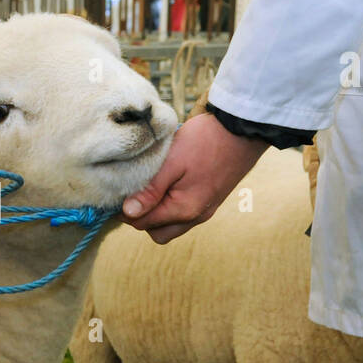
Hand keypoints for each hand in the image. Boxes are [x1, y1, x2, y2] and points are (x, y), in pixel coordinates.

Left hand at [121, 113, 268, 244]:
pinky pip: (184, 215)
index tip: (119, 191)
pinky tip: (168, 186)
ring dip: (157, 213)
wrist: (243, 129)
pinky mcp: (211, 201)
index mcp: (184, 210)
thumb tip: (128, 213)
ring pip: (171, 226)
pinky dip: (171, 207)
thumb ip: (150, 190)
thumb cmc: (206, 141)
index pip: (142, 223)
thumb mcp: (172, 162)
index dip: (125, 210)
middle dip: (141, 217)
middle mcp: (196, 216)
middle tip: (135, 190)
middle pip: (156, 232)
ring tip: (152, 187)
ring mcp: (206, 210)